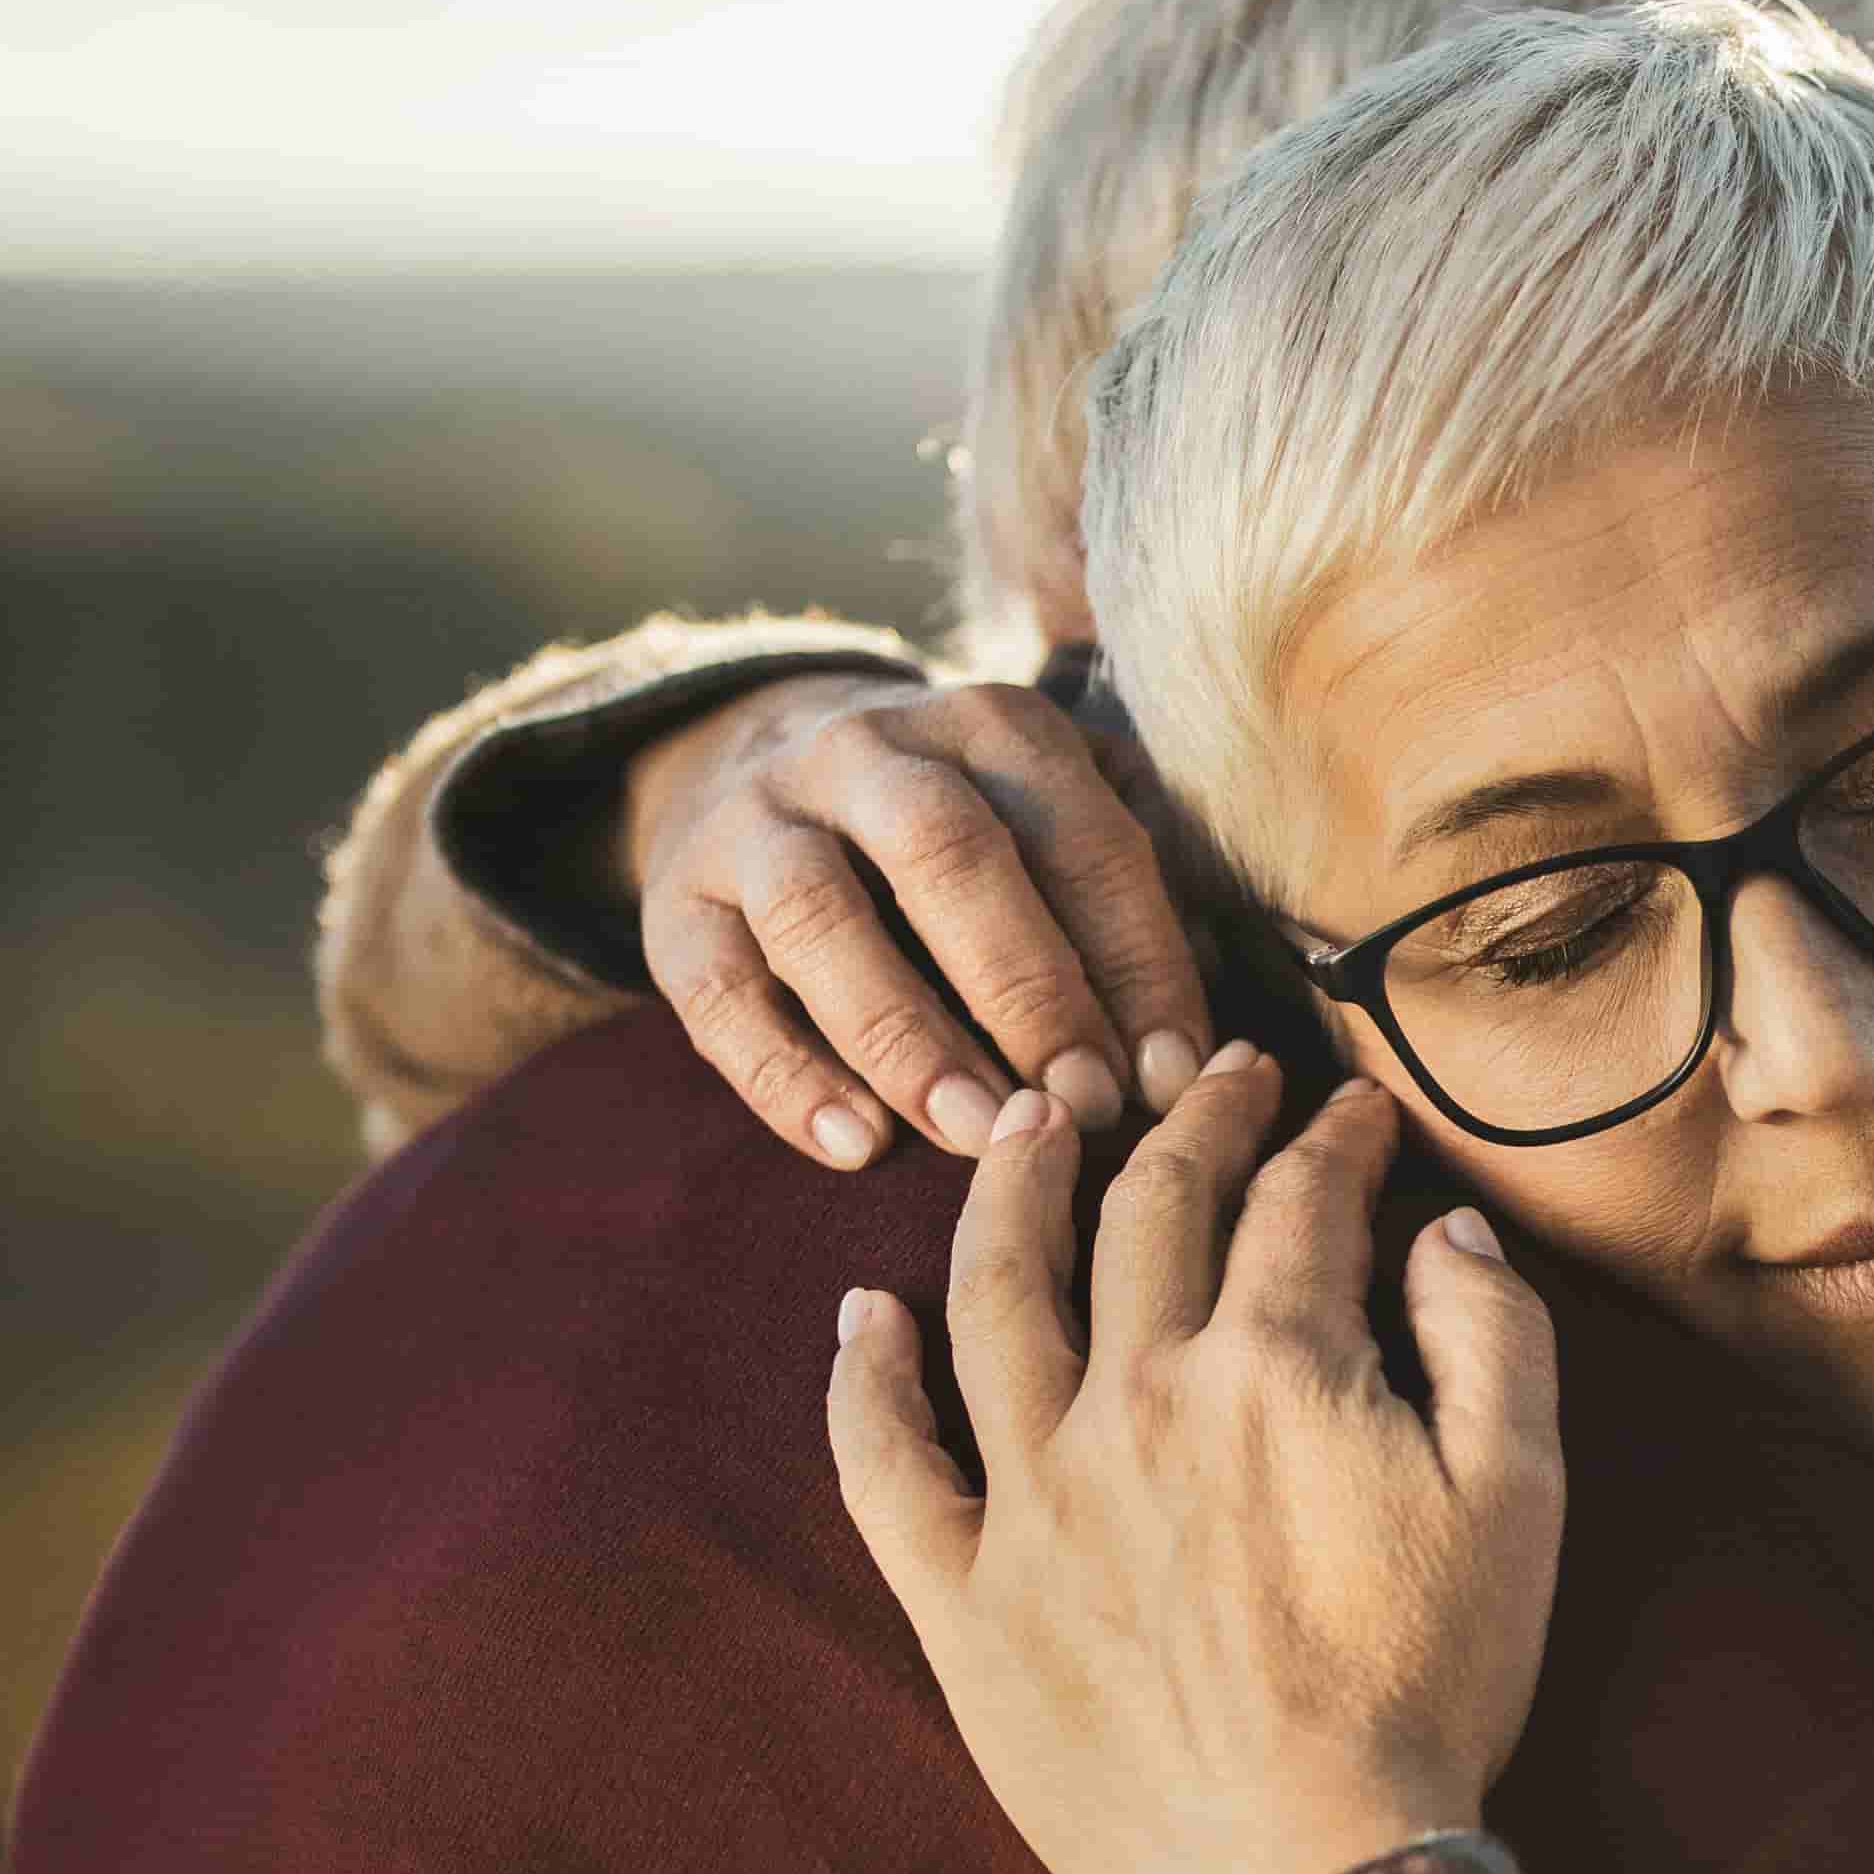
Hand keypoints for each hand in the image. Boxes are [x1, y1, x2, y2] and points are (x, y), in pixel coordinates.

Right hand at [632, 672, 1217, 1168]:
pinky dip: (785, 1077)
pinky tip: (854, 1147)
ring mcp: (756, 821)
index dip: (1134, 959)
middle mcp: (866, 753)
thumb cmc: (959, 833)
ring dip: (906, 1037)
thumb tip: (1198, 1045)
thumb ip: (1124, 900)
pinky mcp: (676, 905)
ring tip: (977, 1136)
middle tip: (1084, 1106)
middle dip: (1026, 988)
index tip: (1177, 1073)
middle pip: (947, 855)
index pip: (1078, 837)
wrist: (751, 763)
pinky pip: (719, 994)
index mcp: (989, 726)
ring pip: (820, 917)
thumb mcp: (1047, 817)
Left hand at [825, 1051, 1562, 1873]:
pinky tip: (859, 1314)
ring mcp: (1036, 1492)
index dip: (1329, 1140)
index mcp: (1276, 1367)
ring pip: (999, 1293)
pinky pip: (886, 1465)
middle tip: (1211, 1075)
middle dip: (1190, 1123)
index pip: (1298, 1204)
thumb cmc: (1429, 1685)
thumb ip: (1491, 1339)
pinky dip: (863, 1381)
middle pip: (1150, 1213)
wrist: (1306, 1865)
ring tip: (1026, 1118)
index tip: (1348, 1111)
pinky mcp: (966, 1592)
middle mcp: (1139, 1396)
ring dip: (1013, 1186)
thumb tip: (1440, 1233)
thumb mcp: (1519, 1497)